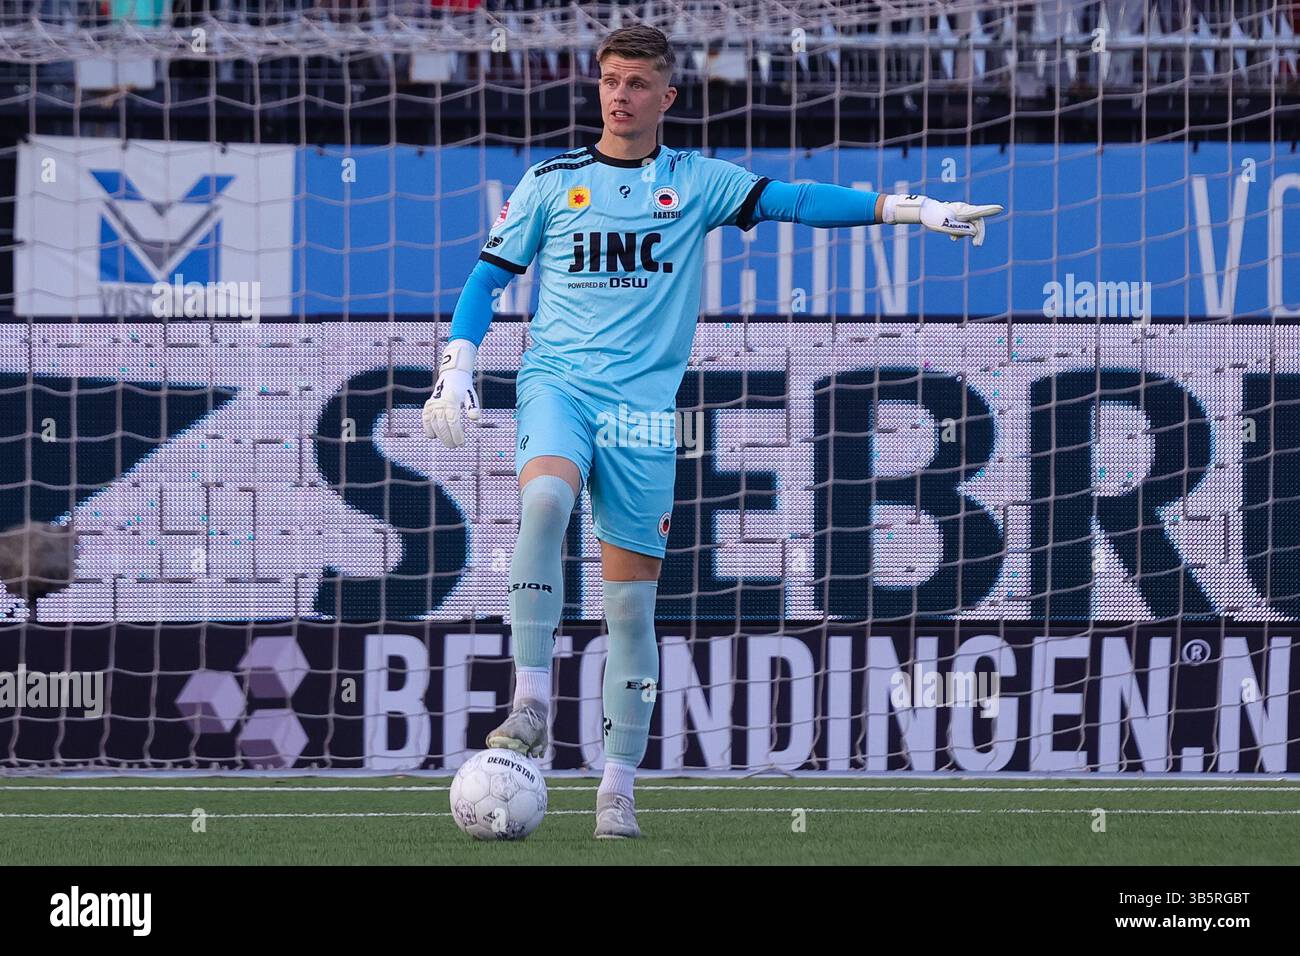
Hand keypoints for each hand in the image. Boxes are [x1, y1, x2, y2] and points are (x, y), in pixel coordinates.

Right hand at [423, 339, 480, 446]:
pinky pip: (426, 422)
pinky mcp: (427, 407)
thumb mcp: (471, 396)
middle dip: (449, 439)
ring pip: (434, 426)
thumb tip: (476, 419)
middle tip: (456, 446)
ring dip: (441, 437)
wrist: (452, 377)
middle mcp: (440, 403)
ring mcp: (432, 405)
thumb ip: (473, 407)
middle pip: (443, 426)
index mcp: (451, 401)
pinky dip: (429, 430)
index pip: (453, 422)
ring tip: (450, 443)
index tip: (461, 444)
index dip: (457, 435)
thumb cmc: (464, 389)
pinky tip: (435, 437)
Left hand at [884, 194, 1003, 246]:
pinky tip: (953, 238)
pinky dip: (961, 232)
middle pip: (977, 221)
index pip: (979, 212)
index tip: (1001, 208)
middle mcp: (964, 210)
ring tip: (955, 238)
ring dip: (966, 233)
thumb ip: (962, 229)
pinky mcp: (958, 216)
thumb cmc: (934, 218)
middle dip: (977, 233)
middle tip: (977, 245)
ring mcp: (961, 213)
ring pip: (970, 225)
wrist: (924, 212)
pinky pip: (964, 225)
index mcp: (963, 211)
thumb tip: (975, 231)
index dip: (990, 211)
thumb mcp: (946, 226)